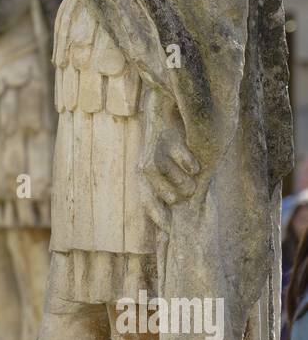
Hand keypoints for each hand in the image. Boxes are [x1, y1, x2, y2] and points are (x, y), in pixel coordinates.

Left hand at [139, 90, 199, 229]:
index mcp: (144, 178)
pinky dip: (190, 163)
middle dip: (180, 196)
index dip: (159, 218)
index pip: (148, 204)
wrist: (164, 107)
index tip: (171, 232)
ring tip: (191, 170)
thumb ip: (177, 189)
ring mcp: (153, 153)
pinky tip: (194, 160)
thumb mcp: (172, 168)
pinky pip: (184, 162)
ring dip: (186, 178)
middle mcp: (144, 168)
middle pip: (167, 196)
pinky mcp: (163, 139)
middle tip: (189, 190)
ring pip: (176, 180)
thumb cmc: (171, 143)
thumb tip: (184, 214)